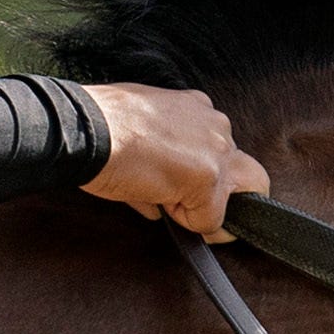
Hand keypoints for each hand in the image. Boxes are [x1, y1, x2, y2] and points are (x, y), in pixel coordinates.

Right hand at [80, 81, 269, 240]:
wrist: (85, 129)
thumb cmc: (99, 126)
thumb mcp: (137, 131)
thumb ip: (160, 160)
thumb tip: (158, 204)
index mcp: (196, 108)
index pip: (217, 150)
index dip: (201, 175)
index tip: (178, 188)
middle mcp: (215, 126)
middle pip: (248, 173)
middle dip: (225, 197)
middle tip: (194, 209)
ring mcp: (215, 152)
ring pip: (234, 197)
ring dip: (204, 209)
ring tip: (167, 205)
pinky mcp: (208, 180)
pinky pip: (210, 220)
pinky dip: (189, 225)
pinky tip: (159, 206)